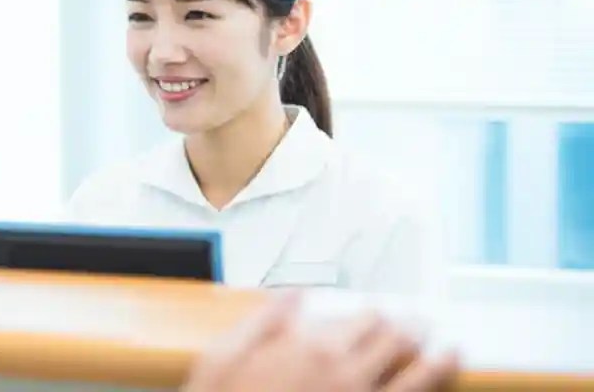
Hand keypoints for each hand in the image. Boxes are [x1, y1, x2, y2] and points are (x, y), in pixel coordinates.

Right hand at [184, 293, 458, 391]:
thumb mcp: (223, 356)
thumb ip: (263, 320)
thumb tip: (292, 294)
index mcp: (313, 349)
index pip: (364, 320)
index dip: (379, 314)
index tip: (383, 312)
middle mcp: (347, 376)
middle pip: (397, 343)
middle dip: (413, 329)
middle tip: (424, 323)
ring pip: (418, 378)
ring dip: (439, 361)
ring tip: (452, 351)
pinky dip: (431, 391)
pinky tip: (440, 387)